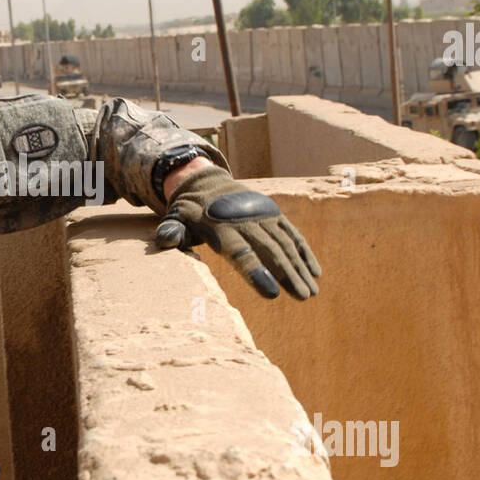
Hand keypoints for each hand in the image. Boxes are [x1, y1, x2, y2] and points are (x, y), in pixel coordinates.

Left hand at [155, 165, 320, 299]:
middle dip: (288, 274)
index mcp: (220, 228)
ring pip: (285, 244)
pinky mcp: (274, 213)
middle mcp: (246, 221)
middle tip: (302, 298)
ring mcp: (263, 215)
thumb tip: (164, 241)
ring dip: (299, 268)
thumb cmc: (189, 212)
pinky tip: (314, 273)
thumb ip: (172, 231)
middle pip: (270, 251)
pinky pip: (293, 234)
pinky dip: (305, 252)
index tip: (272, 294)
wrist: (207, 182)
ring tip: (310, 293)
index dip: (256, 272)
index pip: (241, 253)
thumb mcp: (175, 219)